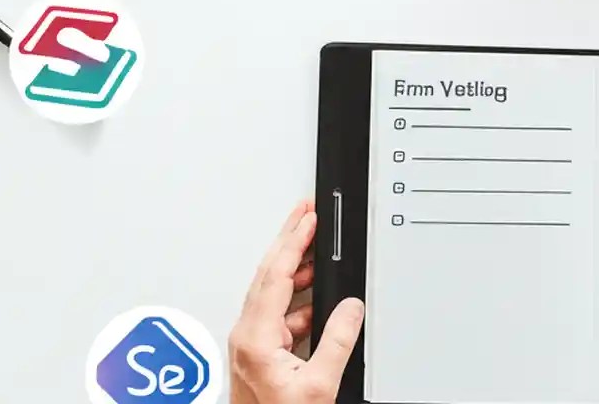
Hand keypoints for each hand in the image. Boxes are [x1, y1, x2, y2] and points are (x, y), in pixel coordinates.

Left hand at [230, 200, 365, 403]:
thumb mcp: (319, 385)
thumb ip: (337, 342)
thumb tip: (350, 308)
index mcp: (255, 338)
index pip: (275, 276)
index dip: (293, 243)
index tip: (306, 218)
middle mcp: (248, 338)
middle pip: (269, 276)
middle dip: (289, 242)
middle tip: (305, 214)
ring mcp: (252, 346)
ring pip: (275, 294)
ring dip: (297, 270)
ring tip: (318, 248)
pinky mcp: (261, 356)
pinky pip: (281, 316)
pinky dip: (301, 299)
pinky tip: (320, 298)